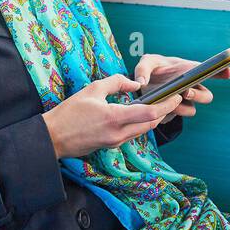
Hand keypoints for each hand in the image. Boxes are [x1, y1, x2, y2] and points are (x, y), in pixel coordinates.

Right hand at [41, 74, 183, 157]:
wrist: (52, 138)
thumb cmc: (69, 113)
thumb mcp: (92, 90)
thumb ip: (116, 83)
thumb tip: (135, 84)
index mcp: (115, 118)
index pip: (150, 113)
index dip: (167, 104)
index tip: (177, 95)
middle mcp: (118, 134)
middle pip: (151, 124)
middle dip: (165, 111)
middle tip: (173, 99)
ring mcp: (115, 142)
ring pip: (143, 131)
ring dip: (154, 119)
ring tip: (161, 104)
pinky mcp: (111, 146)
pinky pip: (132, 134)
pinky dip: (141, 124)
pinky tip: (142, 114)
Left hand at [133, 53, 229, 125]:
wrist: (144, 83)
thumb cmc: (151, 68)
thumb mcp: (146, 62)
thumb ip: (143, 69)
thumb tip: (141, 83)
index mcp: (189, 71)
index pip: (210, 71)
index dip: (222, 72)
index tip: (229, 72)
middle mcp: (191, 87)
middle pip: (207, 96)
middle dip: (199, 96)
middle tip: (186, 92)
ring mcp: (184, 101)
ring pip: (192, 110)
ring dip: (183, 108)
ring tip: (170, 103)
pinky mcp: (174, 111)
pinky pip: (176, 117)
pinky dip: (168, 115)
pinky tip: (159, 110)